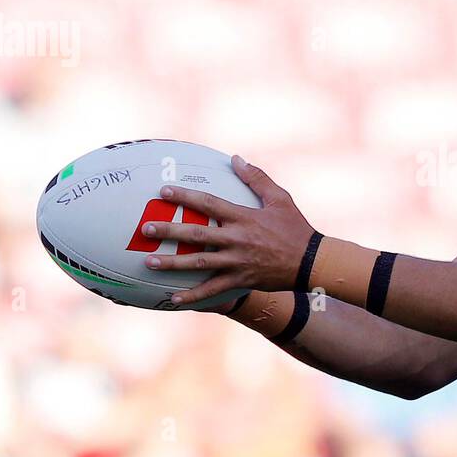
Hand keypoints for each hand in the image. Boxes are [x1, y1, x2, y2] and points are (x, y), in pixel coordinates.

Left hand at [139, 156, 315, 304]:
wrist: (311, 262)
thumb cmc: (295, 227)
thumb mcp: (280, 198)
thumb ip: (256, 178)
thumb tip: (235, 158)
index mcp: (244, 218)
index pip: (209, 204)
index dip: (185, 196)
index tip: (164, 192)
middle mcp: (237, 240)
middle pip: (197, 235)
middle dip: (169, 232)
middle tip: (145, 229)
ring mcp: (238, 262)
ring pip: (199, 264)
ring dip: (173, 264)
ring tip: (149, 262)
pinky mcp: (241, 280)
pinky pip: (213, 290)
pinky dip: (193, 296)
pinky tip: (174, 299)